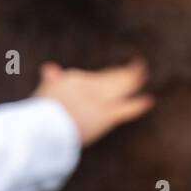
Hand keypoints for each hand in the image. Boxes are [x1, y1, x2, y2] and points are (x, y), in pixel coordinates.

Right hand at [34, 57, 152, 144]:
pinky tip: (149, 100)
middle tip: (137, 64)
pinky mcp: (107, 115)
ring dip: (134, 78)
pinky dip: (138, 105)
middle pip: (112, 77)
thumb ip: (51, 79)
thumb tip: (48, 67)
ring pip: (122, 86)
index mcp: (76, 78)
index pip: (97, 77)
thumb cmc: (42, 111)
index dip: (107, 76)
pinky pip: (126, 109)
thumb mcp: (45, 93)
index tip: (113, 74)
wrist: (47, 126)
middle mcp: (91, 85)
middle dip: (124, 71)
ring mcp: (101, 99)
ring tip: (143, 71)